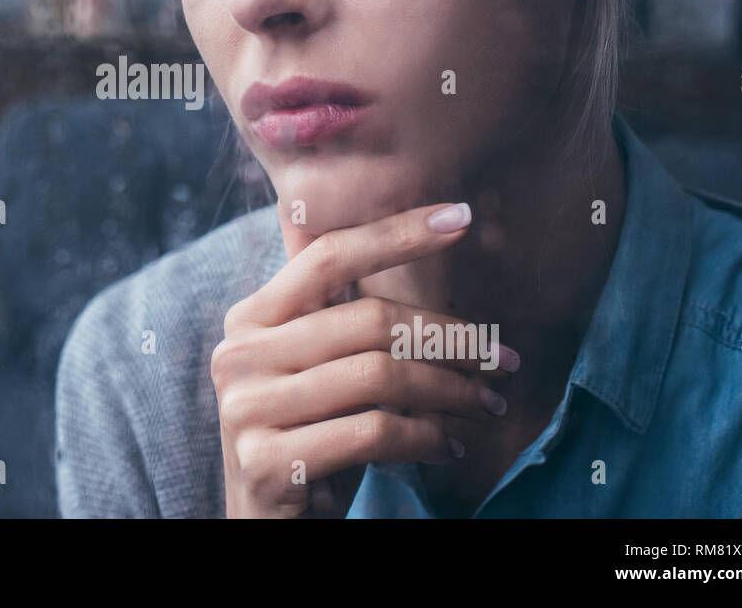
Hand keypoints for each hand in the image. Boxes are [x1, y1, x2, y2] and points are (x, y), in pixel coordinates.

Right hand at [212, 202, 515, 517]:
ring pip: (378, 377)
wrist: (266, 525)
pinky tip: (449, 447)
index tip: (462, 217)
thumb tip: (412, 231)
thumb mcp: (314, 367)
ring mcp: (247, 408)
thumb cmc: (308, 434)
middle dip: (450, 338)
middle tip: (503, 359)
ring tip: (488, 405)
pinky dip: (426, 437)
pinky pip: (373, 432)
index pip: (328, 257)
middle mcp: (238, 354)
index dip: (396, 234)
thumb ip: (337, 310)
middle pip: (368, 320)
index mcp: (250, 318)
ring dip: (451, 391)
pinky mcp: (268, 461)